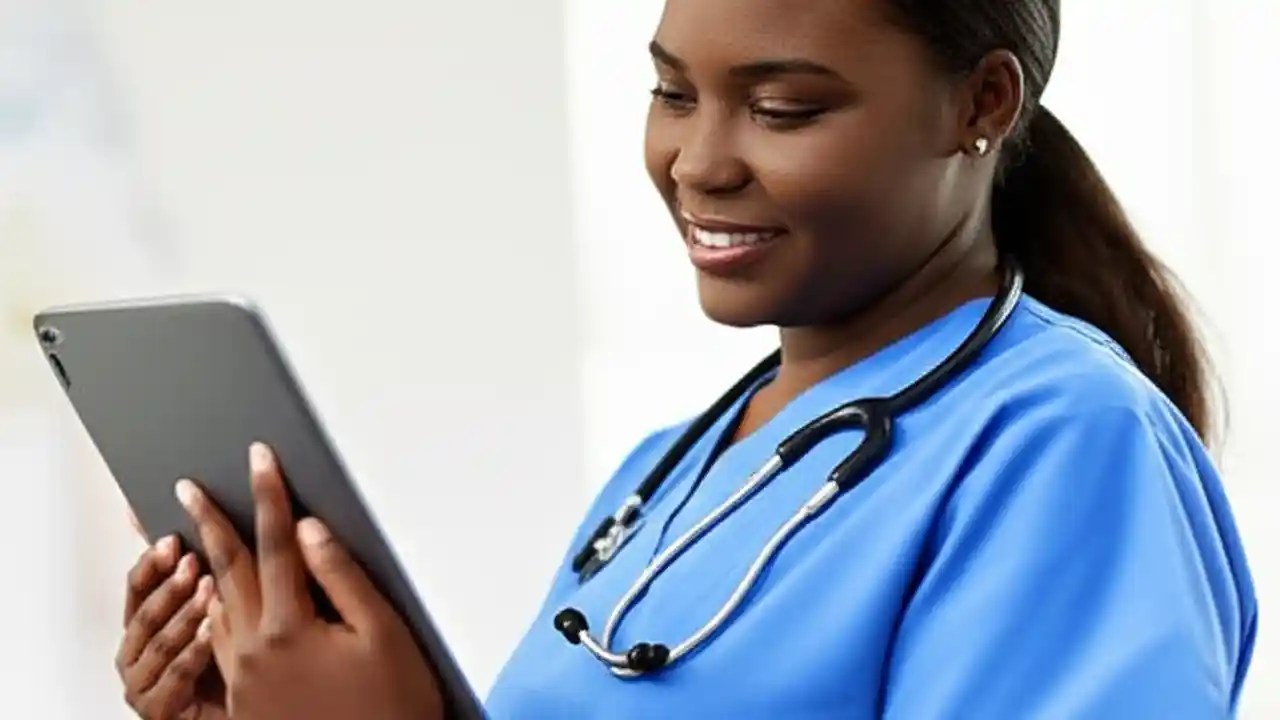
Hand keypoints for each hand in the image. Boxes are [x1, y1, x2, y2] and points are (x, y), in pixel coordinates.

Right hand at [116, 534, 227, 719]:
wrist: (237, 713)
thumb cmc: (226, 665)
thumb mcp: (217, 609)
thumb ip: (206, 571)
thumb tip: (206, 518)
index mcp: (145, 625)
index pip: (137, 587)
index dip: (151, 563)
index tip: (172, 539)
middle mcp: (136, 653)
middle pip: (143, 612)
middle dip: (168, 584)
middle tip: (192, 561)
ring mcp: (142, 684)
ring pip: (157, 643)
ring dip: (182, 613)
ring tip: (208, 588)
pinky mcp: (157, 711)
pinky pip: (173, 678)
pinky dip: (192, 652)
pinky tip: (212, 632)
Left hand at [176, 442, 443, 719]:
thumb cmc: (390, 708)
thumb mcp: (382, 634)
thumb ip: (342, 577)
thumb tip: (308, 530)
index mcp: (289, 628)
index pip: (274, 544)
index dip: (268, 494)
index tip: (259, 458)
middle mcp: (252, 651)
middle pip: (227, 570)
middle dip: (208, 523)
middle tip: (188, 488)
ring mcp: (242, 679)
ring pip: (215, 608)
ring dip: (201, 566)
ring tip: (189, 537)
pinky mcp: (243, 701)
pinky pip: (216, 642)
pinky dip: (211, 610)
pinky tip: (213, 602)